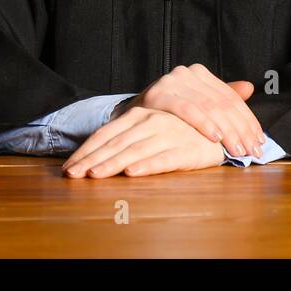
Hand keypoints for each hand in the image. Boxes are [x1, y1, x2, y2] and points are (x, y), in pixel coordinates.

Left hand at [61, 107, 226, 177]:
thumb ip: (126, 136)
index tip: (68, 166)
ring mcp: (169, 135)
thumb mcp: (151, 127)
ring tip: (94, 175)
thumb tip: (94, 154)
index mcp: (141, 114)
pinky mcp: (187, 150)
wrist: (222, 128)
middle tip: (71, 176)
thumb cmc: (181, 129)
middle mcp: (152, 122)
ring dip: (113, 164)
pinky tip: (132, 173)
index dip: (86, 149)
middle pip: (116, 143)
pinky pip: (164, 158)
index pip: (106, 132)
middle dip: (91, 160)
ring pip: (135, 151)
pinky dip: (148, 165)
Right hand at [109, 63, 264, 158]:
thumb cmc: (168, 114)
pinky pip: (187, 110)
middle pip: (224, 103)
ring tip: (238, 150)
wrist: (131, 117)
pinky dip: (203, 123)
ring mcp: (173, 81)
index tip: (260, 142)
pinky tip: (216, 138)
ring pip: (210, 107)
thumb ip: (222, 96)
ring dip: (227, 131)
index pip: (232, 99)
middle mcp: (188, 72)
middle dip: (241, 130)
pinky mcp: (159, 93)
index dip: (248, 121)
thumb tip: (250, 87)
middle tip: (253, 151)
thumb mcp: (197, 104)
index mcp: (200, 74)